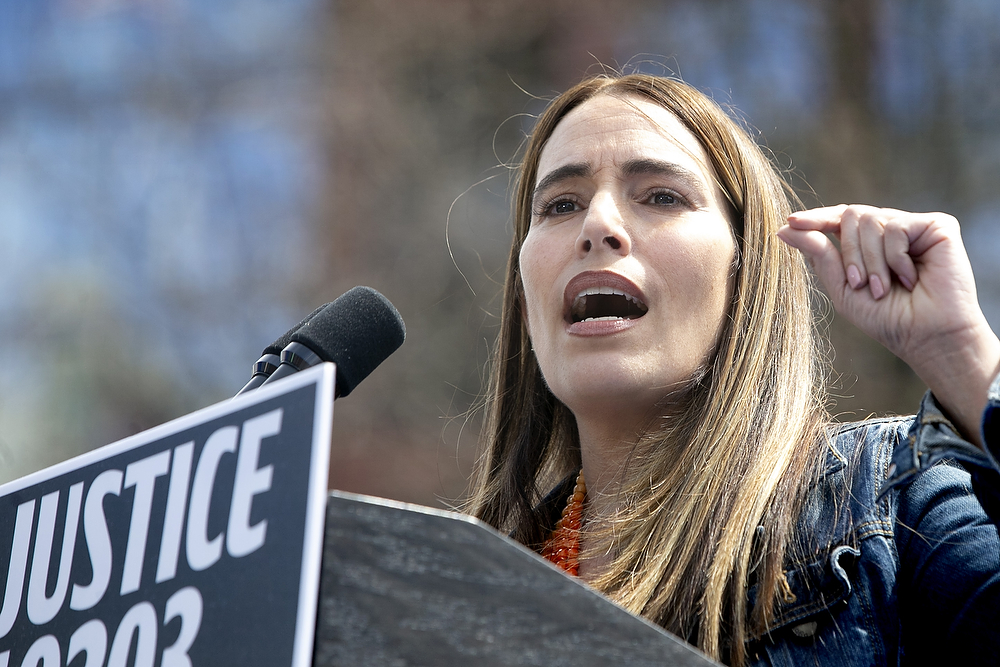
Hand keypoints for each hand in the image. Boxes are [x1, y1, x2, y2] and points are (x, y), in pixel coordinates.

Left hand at [777, 204, 999, 445]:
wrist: (926, 336)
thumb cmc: (887, 317)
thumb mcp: (843, 289)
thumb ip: (819, 255)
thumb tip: (786, 228)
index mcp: (866, 243)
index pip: (837, 219)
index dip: (815, 218)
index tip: (791, 222)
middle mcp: (888, 229)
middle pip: (850, 216)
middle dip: (849, 253)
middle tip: (860, 284)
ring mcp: (912, 226)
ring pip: (871, 219)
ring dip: (871, 262)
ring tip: (884, 289)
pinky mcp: (937, 226)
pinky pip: (896, 227)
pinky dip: (895, 259)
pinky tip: (909, 279)